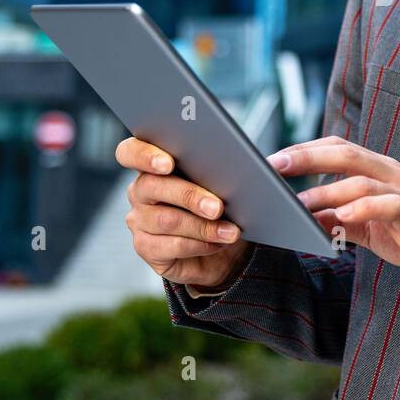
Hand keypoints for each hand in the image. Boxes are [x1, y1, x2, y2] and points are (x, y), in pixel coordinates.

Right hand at [117, 136, 253, 289]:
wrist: (225, 248)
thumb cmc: (224, 204)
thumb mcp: (232, 181)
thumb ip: (240, 166)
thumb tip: (269, 161)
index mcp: (153, 163)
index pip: (130, 151)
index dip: (144, 155)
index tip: (167, 163)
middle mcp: (140, 190)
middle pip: (151, 186)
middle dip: (189, 195)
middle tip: (218, 206)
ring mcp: (139, 220)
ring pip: (166, 220)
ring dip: (203, 226)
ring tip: (231, 230)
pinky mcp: (146, 248)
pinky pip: (169, 246)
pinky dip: (198, 244)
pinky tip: (217, 243)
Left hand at [271, 136, 399, 282]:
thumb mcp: (366, 226)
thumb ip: (336, 219)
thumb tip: (299, 217)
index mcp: (378, 170)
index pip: (338, 148)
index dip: (304, 149)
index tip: (271, 159)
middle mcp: (391, 174)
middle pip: (346, 154)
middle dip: (308, 157)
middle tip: (275, 166)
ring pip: (363, 181)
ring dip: (328, 192)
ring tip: (298, 205)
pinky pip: (390, 207)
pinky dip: (365, 209)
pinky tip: (343, 217)